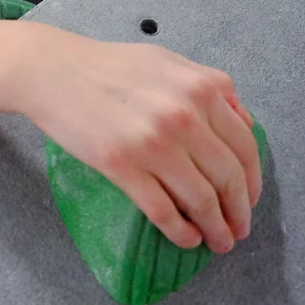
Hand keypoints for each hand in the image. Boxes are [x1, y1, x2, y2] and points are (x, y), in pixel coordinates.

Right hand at [14, 26, 260, 253]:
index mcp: (201, 89)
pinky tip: (186, 238)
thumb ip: (212, 87)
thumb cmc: (107, 65)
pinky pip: (162, 210)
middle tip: (238, 230)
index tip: (248, 201)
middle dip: (239, 213)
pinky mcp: (121, 166)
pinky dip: (180, 231)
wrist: (51, 70)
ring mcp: (153, 143)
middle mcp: (184, 115)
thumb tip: (244, 124)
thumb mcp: (169, 62)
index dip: (253, 182)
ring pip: (201, 199)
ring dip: (216, 228)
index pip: (245, 147)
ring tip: (218, 242)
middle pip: (229, 178)